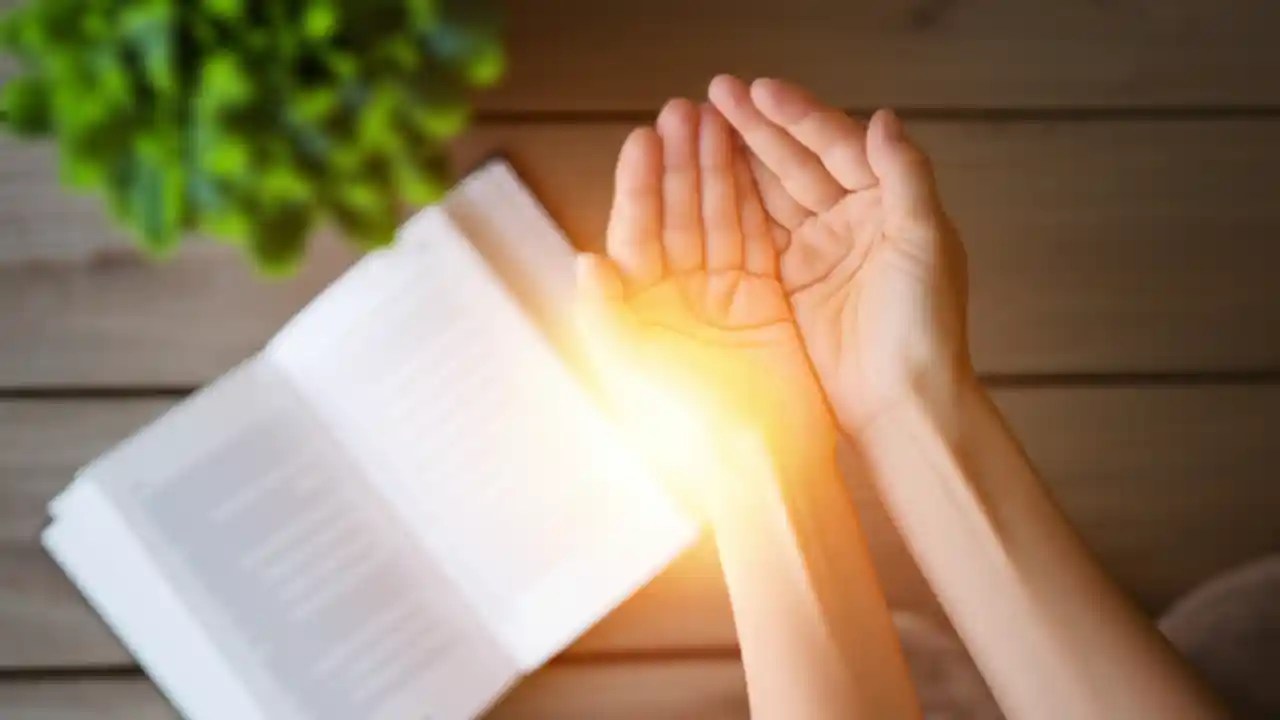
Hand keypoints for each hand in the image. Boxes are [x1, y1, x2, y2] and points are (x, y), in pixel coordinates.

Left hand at [576, 99, 835, 482]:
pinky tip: (752, 161)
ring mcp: (720, 297)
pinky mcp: (763, 301)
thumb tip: (584, 260)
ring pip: (716, 218)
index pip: (635, 234)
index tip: (643, 139)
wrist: (760, 467)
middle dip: (680, 164)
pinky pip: (757, 239)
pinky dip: (754, 201)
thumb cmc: (687, 428)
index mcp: (637, 311)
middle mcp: (675, 298)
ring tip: (719, 120)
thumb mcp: (633, 373)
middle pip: (676, 215)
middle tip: (686, 110)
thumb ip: (605, 318)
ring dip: (716, 171)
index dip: (638, 186)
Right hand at [708, 75, 971, 430]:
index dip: (798, 115)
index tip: (758, 90)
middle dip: (757, 126)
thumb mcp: (925, 243)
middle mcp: (849, 218)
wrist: (899, 403)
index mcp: (885, 202)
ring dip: (737, 157)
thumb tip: (883, 116)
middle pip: (796, 160)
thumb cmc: (925, 325)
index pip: (836, 145)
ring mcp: (814, 250)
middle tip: (715, 92)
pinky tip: (700, 177)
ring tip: (698, 124)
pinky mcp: (785, 283)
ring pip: (769, 191)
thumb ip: (906, 176)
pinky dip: (728, 204)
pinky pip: (752, 233)